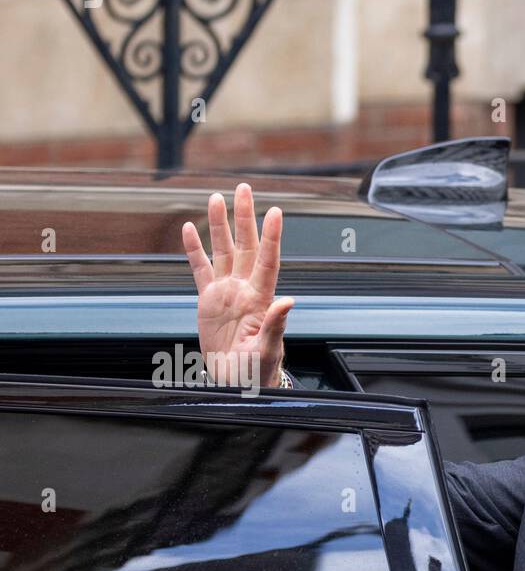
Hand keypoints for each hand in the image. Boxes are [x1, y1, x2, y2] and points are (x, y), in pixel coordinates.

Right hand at [182, 182, 293, 388]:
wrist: (238, 381)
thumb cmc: (257, 371)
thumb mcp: (267, 352)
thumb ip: (276, 326)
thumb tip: (288, 302)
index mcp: (261, 300)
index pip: (268, 261)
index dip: (271, 237)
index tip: (276, 211)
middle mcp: (245, 290)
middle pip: (246, 246)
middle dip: (245, 217)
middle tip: (244, 188)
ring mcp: (227, 292)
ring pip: (223, 251)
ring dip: (220, 225)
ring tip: (216, 197)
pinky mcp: (209, 300)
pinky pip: (200, 269)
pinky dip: (195, 250)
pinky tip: (190, 228)